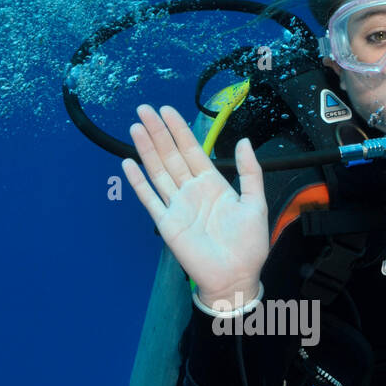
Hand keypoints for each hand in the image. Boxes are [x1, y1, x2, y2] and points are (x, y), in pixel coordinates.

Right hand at [122, 104, 268, 305]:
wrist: (237, 276)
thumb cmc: (248, 244)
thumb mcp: (256, 203)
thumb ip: (250, 172)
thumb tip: (244, 140)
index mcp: (212, 183)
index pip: (192, 150)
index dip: (179, 130)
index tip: (167, 110)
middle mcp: (191, 190)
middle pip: (171, 155)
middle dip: (158, 132)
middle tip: (145, 109)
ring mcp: (177, 206)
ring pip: (158, 171)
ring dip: (147, 150)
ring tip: (135, 127)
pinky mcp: (167, 223)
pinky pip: (150, 199)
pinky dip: (139, 182)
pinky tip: (129, 163)